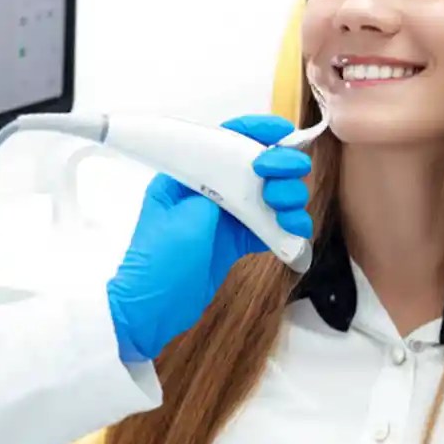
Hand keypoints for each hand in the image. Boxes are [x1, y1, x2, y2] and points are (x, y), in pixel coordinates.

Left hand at [106, 114, 313, 361]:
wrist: (150, 311)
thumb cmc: (156, 261)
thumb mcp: (185, 216)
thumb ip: (220, 191)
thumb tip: (252, 174)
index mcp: (189, 173)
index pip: (226, 140)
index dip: (257, 132)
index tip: (284, 134)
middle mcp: (211, 189)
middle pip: (256, 166)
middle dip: (279, 169)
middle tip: (281, 183)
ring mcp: (226, 216)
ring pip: (269, 195)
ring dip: (287, 198)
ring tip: (285, 211)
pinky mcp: (237, 242)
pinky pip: (270, 226)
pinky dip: (286, 227)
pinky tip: (294, 232)